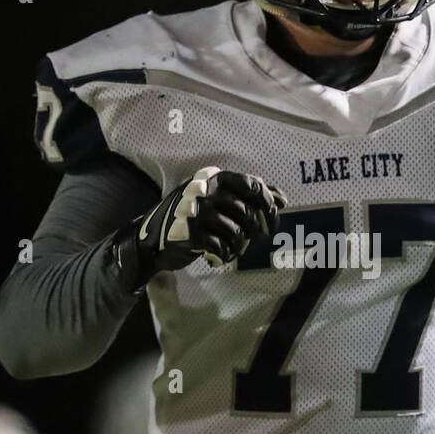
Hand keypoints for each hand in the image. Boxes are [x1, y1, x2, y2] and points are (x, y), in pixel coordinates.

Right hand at [113, 166, 286, 287]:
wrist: (152, 239)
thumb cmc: (192, 218)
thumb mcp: (217, 200)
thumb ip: (249, 196)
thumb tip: (283, 199)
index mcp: (214, 177)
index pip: (253, 185)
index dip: (268, 205)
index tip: (271, 223)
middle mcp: (204, 189)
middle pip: (247, 213)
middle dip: (251, 232)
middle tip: (243, 240)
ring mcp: (194, 211)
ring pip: (236, 232)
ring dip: (236, 247)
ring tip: (227, 249)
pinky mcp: (188, 233)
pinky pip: (220, 247)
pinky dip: (222, 256)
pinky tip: (215, 257)